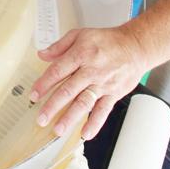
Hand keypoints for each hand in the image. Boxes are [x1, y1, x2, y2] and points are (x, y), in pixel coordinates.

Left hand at [29, 26, 149, 139]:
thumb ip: (59, 46)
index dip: (44, 84)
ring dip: (70, 118)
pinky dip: (95, 123)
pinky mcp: (114, 93)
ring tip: (58, 129)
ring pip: (84, 103)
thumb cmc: (108, 41)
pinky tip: (86, 133)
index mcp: (81, 54)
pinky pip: (104, 110)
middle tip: (41, 119)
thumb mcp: (80, 34)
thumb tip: (42, 55)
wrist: (136, 46)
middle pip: (68, 90)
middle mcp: (91, 71)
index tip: (33, 96)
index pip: (58, 71)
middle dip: (52, 106)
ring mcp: (103, 84)